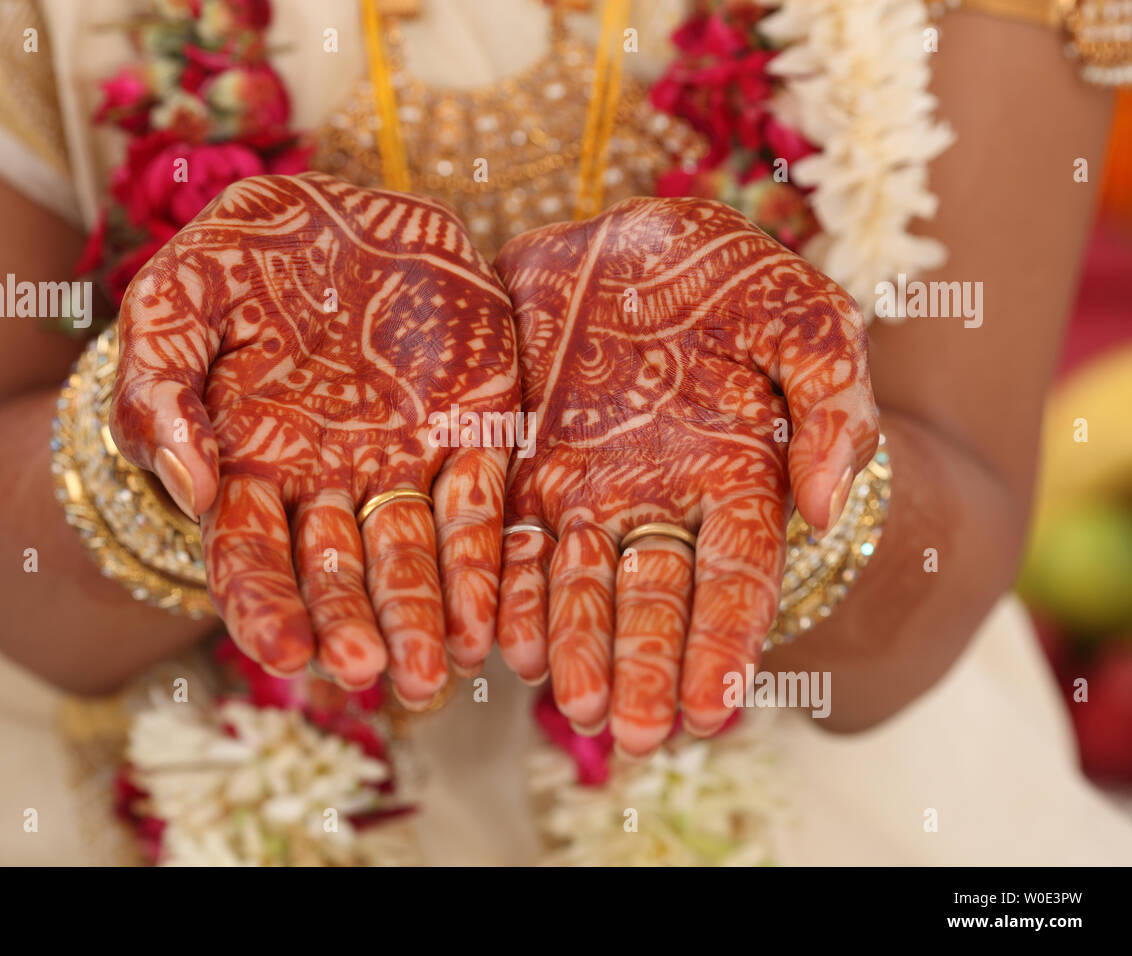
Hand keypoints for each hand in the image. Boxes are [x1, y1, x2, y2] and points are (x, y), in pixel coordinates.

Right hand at [109, 173, 518, 706]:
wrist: (337, 211)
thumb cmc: (240, 260)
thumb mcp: (173, 302)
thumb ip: (162, 395)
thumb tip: (194, 491)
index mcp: (249, 469)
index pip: (249, 558)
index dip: (264, 607)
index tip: (285, 652)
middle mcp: (327, 485)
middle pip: (337, 574)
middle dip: (351, 626)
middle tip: (365, 671)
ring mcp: (402, 464)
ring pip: (412, 557)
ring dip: (422, 617)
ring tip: (433, 672)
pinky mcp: (469, 433)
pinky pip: (478, 505)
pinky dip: (481, 563)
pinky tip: (486, 619)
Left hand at [493, 197, 878, 753]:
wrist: (624, 239)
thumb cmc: (724, 277)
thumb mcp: (802, 314)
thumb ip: (831, 405)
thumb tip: (824, 508)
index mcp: (735, 477)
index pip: (736, 577)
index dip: (726, 644)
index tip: (716, 709)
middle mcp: (658, 502)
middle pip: (653, 599)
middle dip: (645, 669)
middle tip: (637, 735)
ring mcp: (585, 492)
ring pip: (578, 586)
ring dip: (576, 649)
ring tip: (575, 707)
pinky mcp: (519, 470)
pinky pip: (508, 543)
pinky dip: (507, 594)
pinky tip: (508, 644)